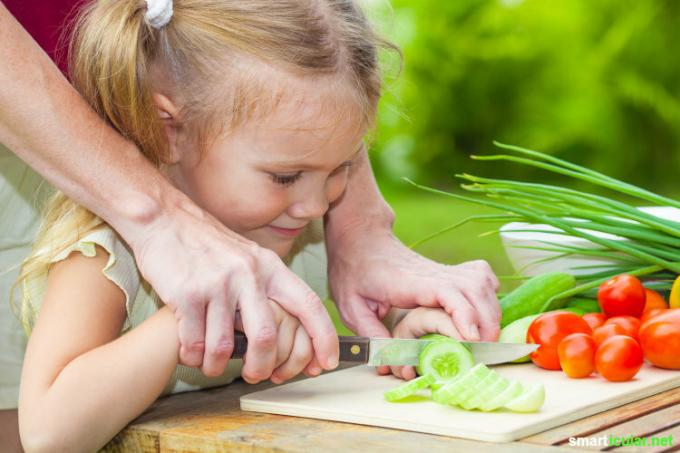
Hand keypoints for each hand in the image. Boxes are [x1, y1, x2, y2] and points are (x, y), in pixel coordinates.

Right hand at [128, 197, 338, 380]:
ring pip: (225, 346)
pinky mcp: (187, 293)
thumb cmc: (209, 245)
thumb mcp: (249, 258)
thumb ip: (269, 287)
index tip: (327, 362)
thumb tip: (290, 329)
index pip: (308, 304)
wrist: (165, 220)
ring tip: (213, 366)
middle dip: (263, 366)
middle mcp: (248, 274)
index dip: (323, 337)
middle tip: (256, 376)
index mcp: (270, 267)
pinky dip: (193, 356)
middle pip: (267, 337)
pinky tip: (191, 353)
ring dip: (218, 366)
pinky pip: (194, 342)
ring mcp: (217, 284)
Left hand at [327, 229, 500, 373]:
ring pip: (481, 283)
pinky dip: (489, 294)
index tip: (471, 337)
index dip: (463, 313)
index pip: (445, 291)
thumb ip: (371, 333)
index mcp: (407, 281)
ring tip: (486, 339)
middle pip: (473, 288)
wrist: (360, 240)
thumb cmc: (353, 271)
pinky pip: (480, 276)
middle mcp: (431, 273)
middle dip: (486, 321)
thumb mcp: (350, 306)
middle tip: (483, 350)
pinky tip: (482, 311)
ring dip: (491, 311)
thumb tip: (391, 360)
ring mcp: (442, 270)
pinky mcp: (447, 271)